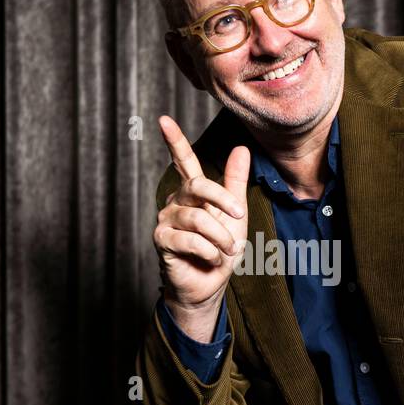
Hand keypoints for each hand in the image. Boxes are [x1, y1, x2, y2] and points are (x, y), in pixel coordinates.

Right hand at [153, 115, 250, 333]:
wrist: (210, 284)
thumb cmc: (220, 249)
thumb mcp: (235, 214)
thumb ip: (235, 182)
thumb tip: (240, 148)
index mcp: (192, 192)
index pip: (184, 161)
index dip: (174, 141)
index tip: (164, 120)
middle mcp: (176, 201)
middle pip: (198, 185)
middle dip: (223, 200)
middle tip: (239, 216)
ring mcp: (166, 220)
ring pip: (198, 218)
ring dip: (221, 237)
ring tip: (227, 250)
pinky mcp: (162, 241)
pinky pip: (191, 239)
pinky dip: (210, 252)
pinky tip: (211, 259)